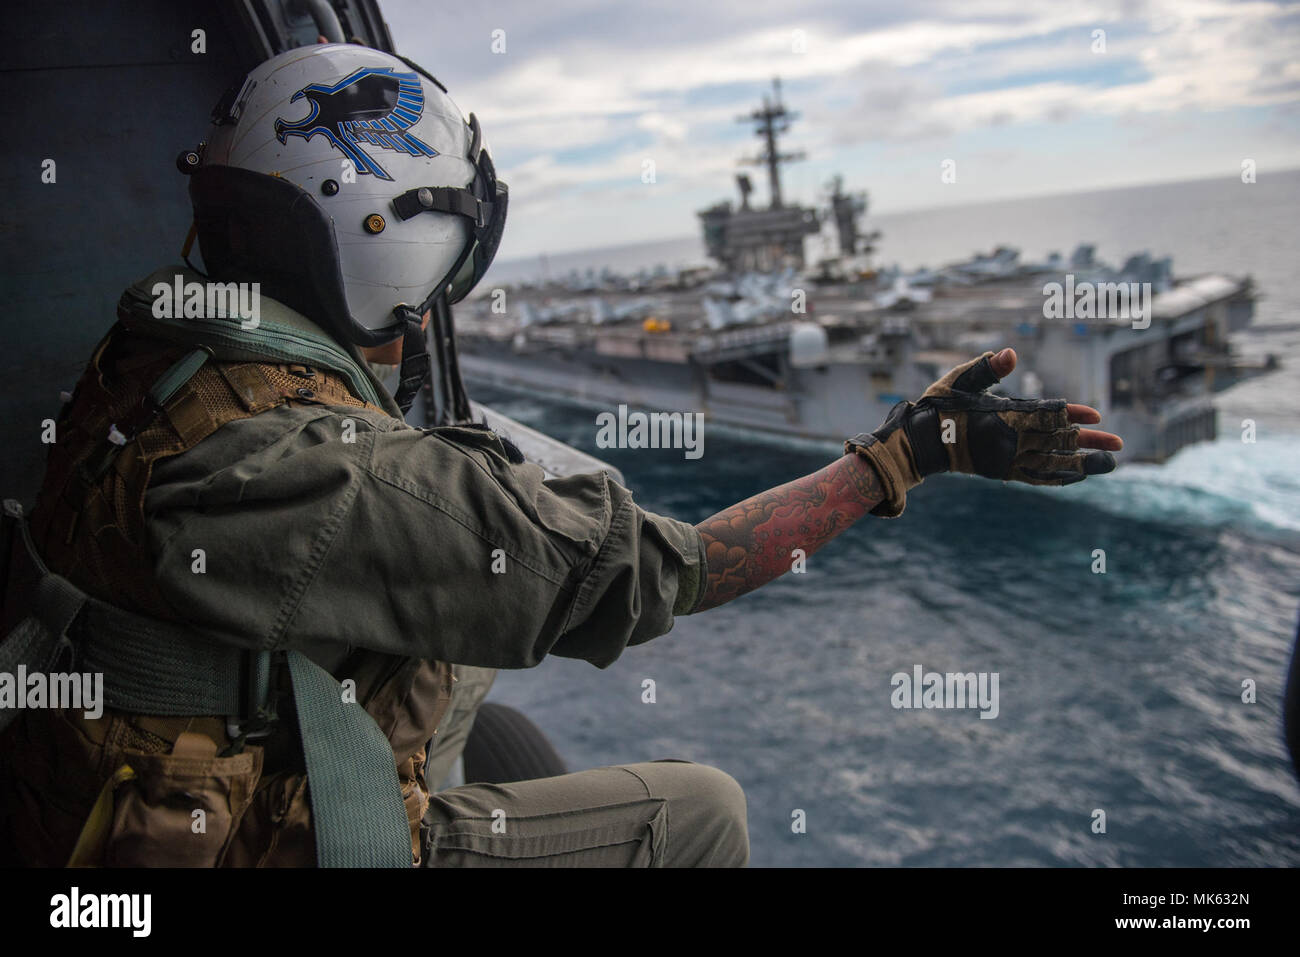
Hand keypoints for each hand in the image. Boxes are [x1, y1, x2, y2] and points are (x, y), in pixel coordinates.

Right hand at [844, 347, 1122, 515]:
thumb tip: (1011, 352)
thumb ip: (988, 367)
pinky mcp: (1003, 470)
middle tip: (1119, 444)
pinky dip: (1059, 476)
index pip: (1046, 416)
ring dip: (1083, 463)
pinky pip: (1037, 476)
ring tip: (1110, 464)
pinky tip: (1078, 476)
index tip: (1098, 416)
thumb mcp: (961, 379)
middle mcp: (1009, 441)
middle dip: (1090, 443)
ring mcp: (1007, 458)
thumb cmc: (940, 405)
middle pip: (1058, 442)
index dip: (1073, 415)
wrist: (921, 441)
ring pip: (1053, 463)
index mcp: (1002, 417)